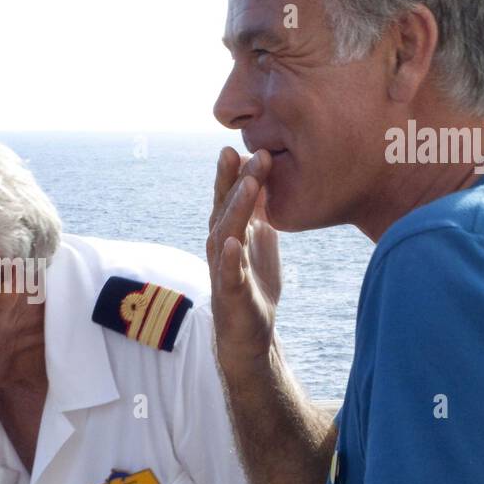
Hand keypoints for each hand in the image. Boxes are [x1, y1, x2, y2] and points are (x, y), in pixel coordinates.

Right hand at [206, 147, 282, 362]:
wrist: (248, 337)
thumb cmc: (252, 289)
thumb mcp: (259, 244)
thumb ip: (258, 215)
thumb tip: (264, 182)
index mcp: (229, 235)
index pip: (228, 199)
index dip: (234, 174)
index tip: (246, 147)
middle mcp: (220, 249)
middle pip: (224, 209)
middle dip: (237, 181)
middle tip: (254, 154)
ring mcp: (222, 272)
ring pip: (225, 235)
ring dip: (235, 209)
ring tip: (249, 185)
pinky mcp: (230, 296)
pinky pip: (227, 275)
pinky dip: (229, 258)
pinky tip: (233, 242)